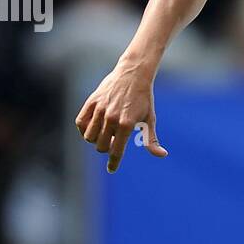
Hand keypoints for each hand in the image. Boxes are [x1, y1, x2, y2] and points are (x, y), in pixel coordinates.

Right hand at [75, 59, 167, 173]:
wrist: (133, 74)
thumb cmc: (143, 99)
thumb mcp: (149, 119)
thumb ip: (151, 140)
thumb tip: (162, 155)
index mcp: (126, 125)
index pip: (116, 151)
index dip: (113, 163)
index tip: (111, 169)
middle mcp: (111, 118)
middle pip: (101, 146)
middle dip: (106, 148)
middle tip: (113, 141)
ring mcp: (100, 110)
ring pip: (89, 137)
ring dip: (95, 140)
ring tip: (104, 133)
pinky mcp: (91, 103)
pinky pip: (80, 123)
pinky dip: (84, 129)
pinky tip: (93, 127)